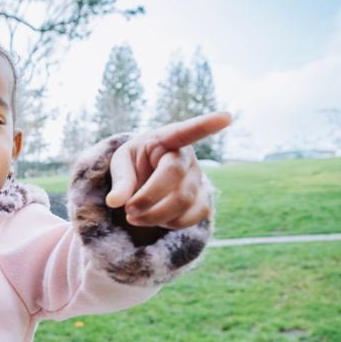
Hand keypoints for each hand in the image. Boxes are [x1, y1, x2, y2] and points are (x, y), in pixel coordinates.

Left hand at [107, 111, 231, 228]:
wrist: (149, 176)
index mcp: (168, 139)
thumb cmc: (136, 162)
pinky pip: (193, 216)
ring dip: (154, 216)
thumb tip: (115, 201)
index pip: (187, 132)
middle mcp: (188, 157)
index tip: (226, 117)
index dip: (206, 125)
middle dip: (147, 201)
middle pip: (175, 181)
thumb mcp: (121, 163)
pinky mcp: (203, 198)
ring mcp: (199, 178)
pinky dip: (170, 224)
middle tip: (127, 210)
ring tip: (134, 217)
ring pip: (184, 203)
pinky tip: (156, 219)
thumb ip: (120, 179)